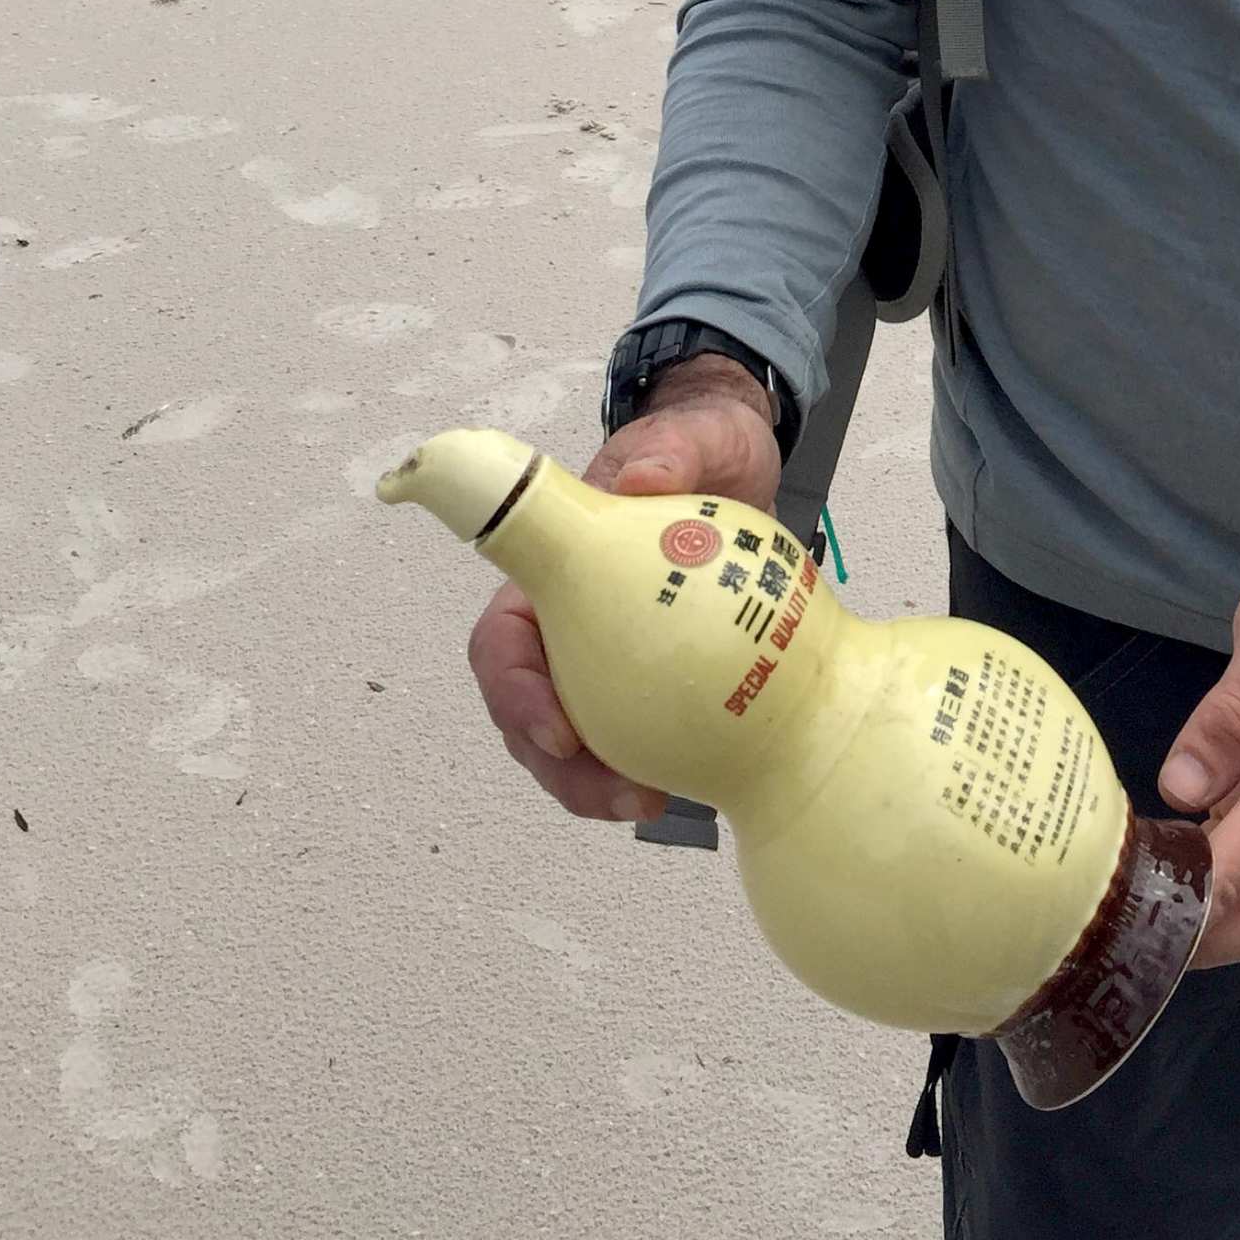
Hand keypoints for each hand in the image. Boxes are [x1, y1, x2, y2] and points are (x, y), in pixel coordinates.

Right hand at [466, 360, 782, 822]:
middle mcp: (566, 620)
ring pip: (567, 741)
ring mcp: (605, 653)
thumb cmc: (697, 446)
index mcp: (555, 570)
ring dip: (594, 784)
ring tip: (651, 803)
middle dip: (557, 767)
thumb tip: (644, 476)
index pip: (501, 641)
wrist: (738, 463)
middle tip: (622, 795)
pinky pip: (627, 737)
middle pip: (526, 710)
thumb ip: (670, 448)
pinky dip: (640, 771)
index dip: (514, 692)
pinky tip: (682, 790)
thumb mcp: (691, 436)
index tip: (559, 731)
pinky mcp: (651, 675)